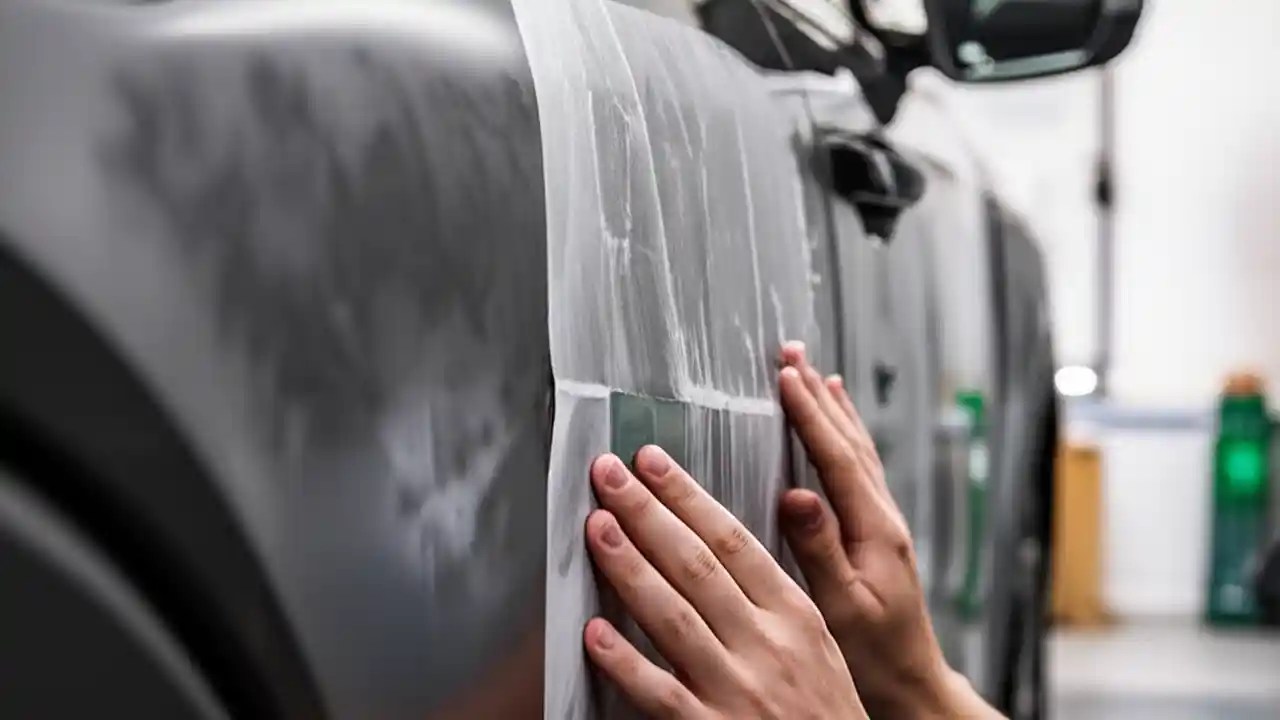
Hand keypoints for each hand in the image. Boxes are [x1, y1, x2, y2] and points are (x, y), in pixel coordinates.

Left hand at [583, 448, 866, 719]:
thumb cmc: (824, 712)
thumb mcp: (819, 643)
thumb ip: (773, 596)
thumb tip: (721, 540)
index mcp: (795, 615)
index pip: (733, 541)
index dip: (687, 496)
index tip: (651, 461)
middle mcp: (768, 646)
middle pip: (698, 565)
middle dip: (648, 512)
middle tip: (609, 472)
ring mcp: (739, 691)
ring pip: (675, 617)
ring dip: (630, 567)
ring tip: (596, 527)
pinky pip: (660, 694)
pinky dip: (625, 661)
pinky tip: (593, 633)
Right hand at [776, 343, 1000, 718]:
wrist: (910, 684)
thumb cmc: (876, 655)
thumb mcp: (842, 607)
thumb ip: (820, 549)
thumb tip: (796, 494)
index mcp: (874, 530)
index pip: (836, 457)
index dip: (809, 414)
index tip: (784, 376)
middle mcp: (883, 518)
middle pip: (849, 440)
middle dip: (819, 394)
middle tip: (793, 353)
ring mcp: (882, 524)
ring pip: (857, 450)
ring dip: (833, 409)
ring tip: (815, 373)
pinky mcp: (876, 534)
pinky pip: (858, 469)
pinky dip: (844, 438)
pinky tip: (837, 431)